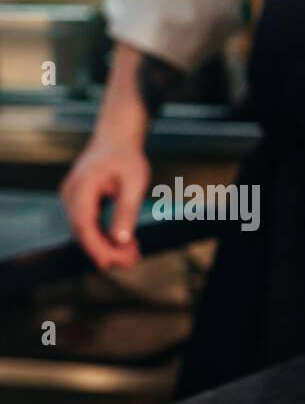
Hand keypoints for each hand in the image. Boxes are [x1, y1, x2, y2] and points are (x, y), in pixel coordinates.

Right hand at [60, 135, 149, 269]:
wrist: (116, 139)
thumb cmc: (126, 158)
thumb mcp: (134, 184)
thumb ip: (126, 211)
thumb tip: (121, 240)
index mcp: (82, 187)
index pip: (83, 225)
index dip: (96, 247)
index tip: (110, 264)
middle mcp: (71, 194)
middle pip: (83, 231)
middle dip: (106, 250)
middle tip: (132, 262)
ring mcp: (73, 198)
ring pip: (86, 230)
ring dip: (107, 245)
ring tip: (132, 255)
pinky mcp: (79, 201)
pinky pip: (89, 224)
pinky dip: (106, 235)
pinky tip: (125, 244)